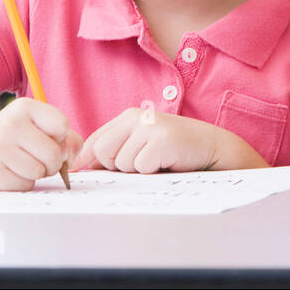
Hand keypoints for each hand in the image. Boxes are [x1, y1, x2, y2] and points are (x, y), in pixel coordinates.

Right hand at [0, 97, 82, 190]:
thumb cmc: (15, 134)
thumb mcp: (39, 123)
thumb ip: (67, 136)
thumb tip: (72, 157)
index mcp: (25, 107)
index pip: (61, 125)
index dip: (60, 137)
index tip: (48, 136)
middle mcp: (10, 125)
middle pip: (54, 154)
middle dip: (53, 161)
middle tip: (41, 157)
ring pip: (40, 172)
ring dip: (38, 173)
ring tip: (25, 163)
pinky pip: (25, 185)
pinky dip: (24, 182)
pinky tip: (12, 171)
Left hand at [71, 108, 227, 173]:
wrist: (210, 147)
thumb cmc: (173, 150)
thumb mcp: (140, 144)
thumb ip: (114, 151)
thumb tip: (79, 167)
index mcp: (127, 116)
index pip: (93, 141)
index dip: (87, 160)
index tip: (88, 172)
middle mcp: (137, 117)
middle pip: (102, 152)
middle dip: (116, 166)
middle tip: (140, 164)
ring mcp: (150, 126)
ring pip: (121, 162)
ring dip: (137, 171)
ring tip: (157, 162)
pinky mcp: (162, 140)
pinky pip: (141, 168)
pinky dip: (152, 172)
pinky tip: (167, 162)